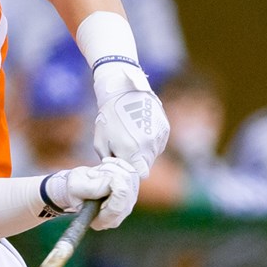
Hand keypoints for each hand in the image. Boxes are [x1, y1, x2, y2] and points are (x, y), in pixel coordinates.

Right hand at [45, 158, 140, 229]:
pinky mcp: (132, 189)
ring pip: (131, 179)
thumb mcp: (75, 188)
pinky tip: (106, 164)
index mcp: (104, 220)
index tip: (107, 177)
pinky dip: (119, 164)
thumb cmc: (74, 189)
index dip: (116, 190)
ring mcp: (128, 201)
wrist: (78, 185)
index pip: (118, 208)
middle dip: (111, 175)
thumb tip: (111, 183)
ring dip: (113, 168)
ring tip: (98, 169)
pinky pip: (132, 172)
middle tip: (93, 172)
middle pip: (127, 191)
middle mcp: (120, 214)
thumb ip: (91, 189)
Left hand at [92, 62, 169, 176]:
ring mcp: (159, 137)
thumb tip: (117, 170)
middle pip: (147, 165)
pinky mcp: (165, 129)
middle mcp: (149, 146)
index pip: (141, 174)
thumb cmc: (109, 117)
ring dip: (144, 151)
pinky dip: (151, 141)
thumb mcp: (101, 142)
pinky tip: (140, 129)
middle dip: (137, 161)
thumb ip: (110, 161)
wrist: (124, 91)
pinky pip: (158, 143)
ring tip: (132, 136)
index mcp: (132, 151)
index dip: (134, 172)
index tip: (126, 166)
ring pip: (153, 154)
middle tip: (126, 149)